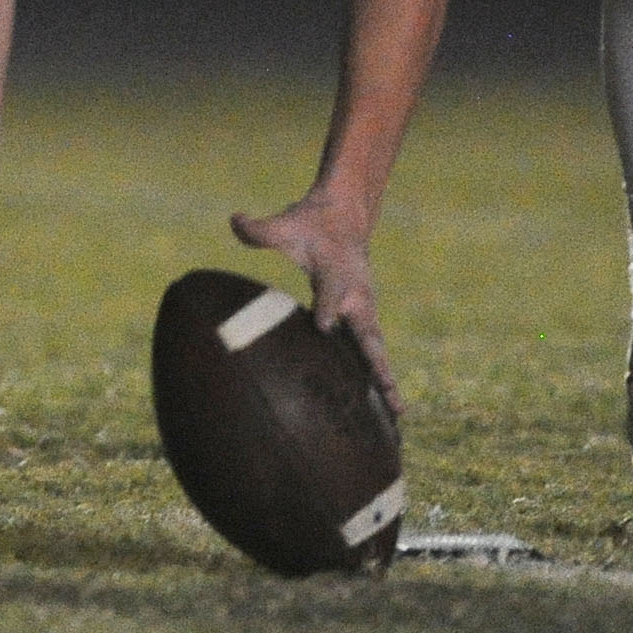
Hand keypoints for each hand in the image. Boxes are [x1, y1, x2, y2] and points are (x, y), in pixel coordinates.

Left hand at [231, 203, 401, 418]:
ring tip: (398, 413)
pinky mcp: (366, 320)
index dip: (326, 307)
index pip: (328, 292)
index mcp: (335, 273)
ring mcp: (365, 310)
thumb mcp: (285, 225)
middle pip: (367, 333)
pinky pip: (375, 353)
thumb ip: (260, 230)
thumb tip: (234, 221)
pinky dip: (384, 379)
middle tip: (387, 389)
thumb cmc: (309, 225)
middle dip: (376, 361)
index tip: (323, 326)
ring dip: (387, 380)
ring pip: (377, 350)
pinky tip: (391, 411)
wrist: (346, 219)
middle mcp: (355, 296)